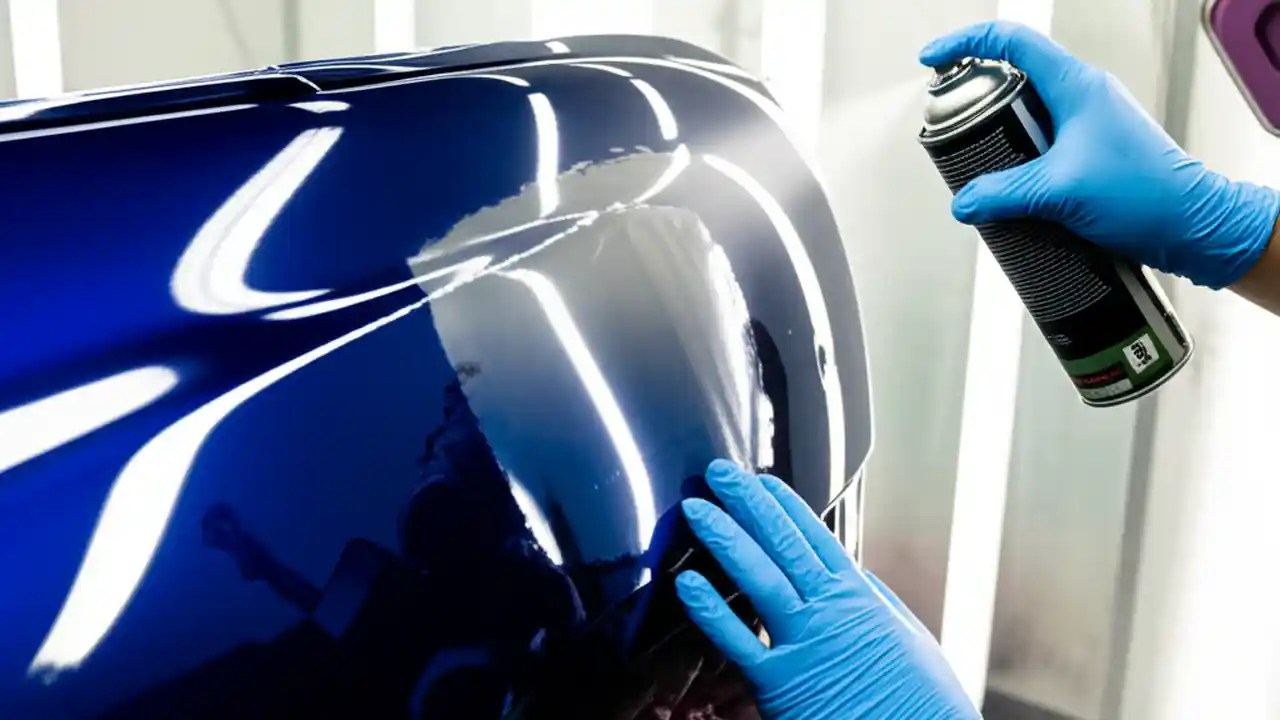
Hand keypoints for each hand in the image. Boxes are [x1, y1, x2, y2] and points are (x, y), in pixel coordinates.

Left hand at [675, 460, 976, 719]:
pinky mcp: (783, 683)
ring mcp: (806, 643)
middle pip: (782, 544)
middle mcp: (831, 610)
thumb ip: (873, 603)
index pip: (815, 536)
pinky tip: (687, 585)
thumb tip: (854, 573)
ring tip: (697, 510)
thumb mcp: (906, 638)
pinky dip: (711, 611)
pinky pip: (739, 641)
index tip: (760, 479)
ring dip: (725, 539)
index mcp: (860, 597)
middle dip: (748, 504)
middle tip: (719, 473)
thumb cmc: (919, 700)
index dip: (783, 504)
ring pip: (759, 578)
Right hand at [920, 21, 1279, 288]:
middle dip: (977, 101)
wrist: (1192, 226)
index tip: (935, 60)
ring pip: (1027, 118)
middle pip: (1013, 80)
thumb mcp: (1059, 191)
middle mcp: (1082, 98)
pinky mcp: (1088, 155)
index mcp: (1076, 85)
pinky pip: (1042, 148)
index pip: (1012, 42)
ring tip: (980, 166)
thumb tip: (964, 200)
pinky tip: (1010, 192)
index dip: (966, 44)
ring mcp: (1087, 126)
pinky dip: (1019, 164)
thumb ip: (1002, 194)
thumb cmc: (1146, 194)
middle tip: (953, 124)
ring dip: (998, 139)